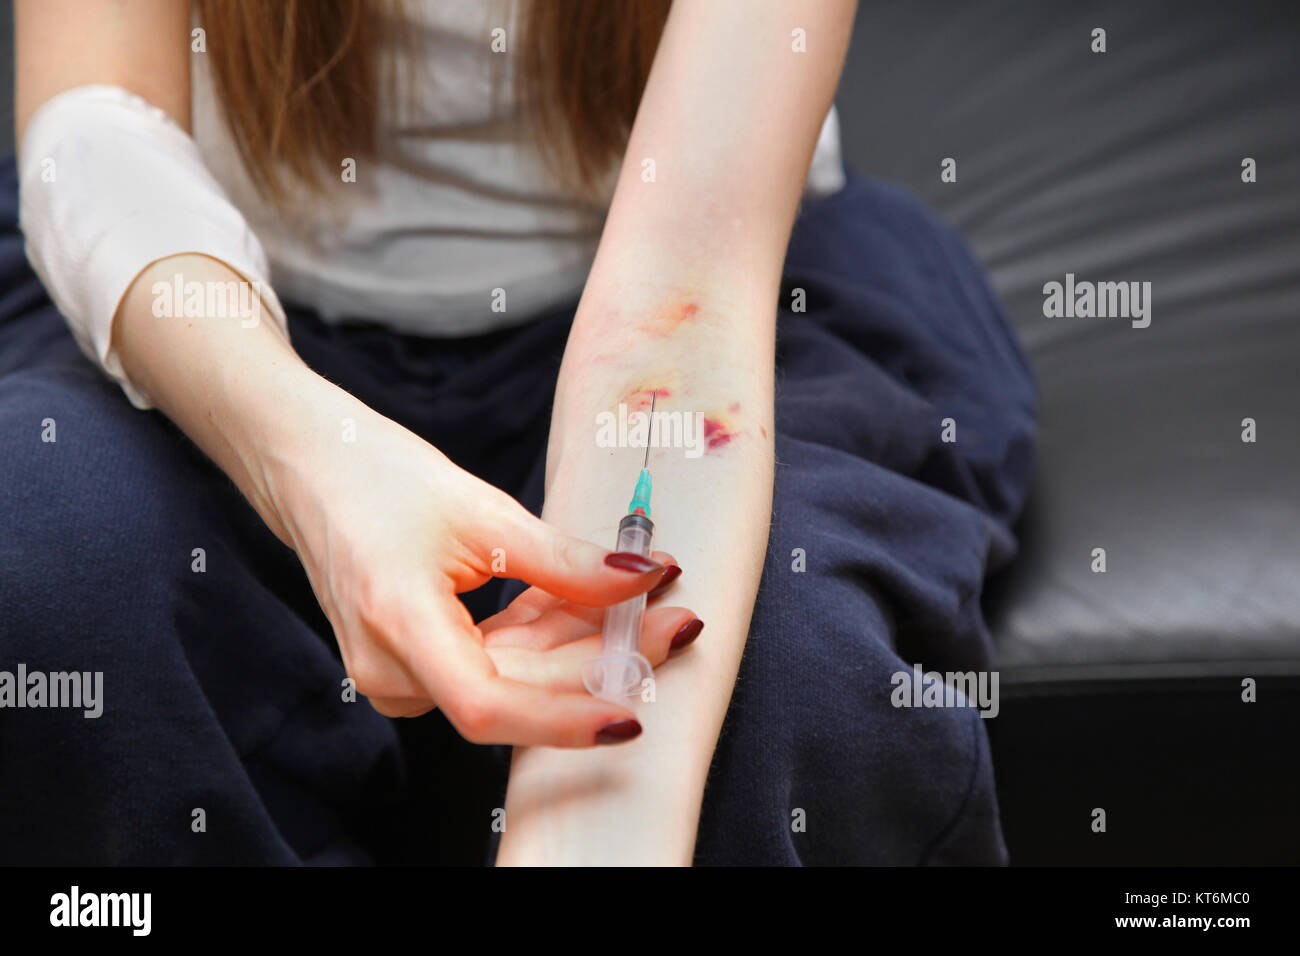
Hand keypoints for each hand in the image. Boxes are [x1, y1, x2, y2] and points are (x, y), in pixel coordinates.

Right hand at [267, 395, 698, 746]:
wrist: (313, 469)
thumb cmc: (382, 477)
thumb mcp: (484, 511)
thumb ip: (566, 560)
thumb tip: (644, 579)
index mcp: (397, 624)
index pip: (489, 707)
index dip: (565, 716)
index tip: (634, 709)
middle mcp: (389, 669)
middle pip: (514, 693)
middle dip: (599, 660)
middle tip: (673, 621)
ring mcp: (395, 674)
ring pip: (510, 681)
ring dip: (578, 646)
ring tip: (642, 604)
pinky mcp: (412, 663)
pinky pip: (491, 665)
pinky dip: (543, 638)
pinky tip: (589, 606)